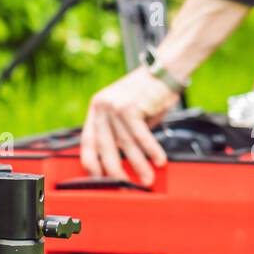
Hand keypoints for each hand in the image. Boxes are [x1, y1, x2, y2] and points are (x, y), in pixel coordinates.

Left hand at [81, 67, 176, 184]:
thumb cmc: (147, 92)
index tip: (98, 178)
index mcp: (96, 109)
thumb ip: (119, 132)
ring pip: (126, 144)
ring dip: (138, 165)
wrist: (165, 68)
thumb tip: (120, 161)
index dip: (91, 163)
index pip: (87, 142)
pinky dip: (151, 151)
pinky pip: (141, 136)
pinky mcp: (131, 107)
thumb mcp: (125, 110)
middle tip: (123, 185)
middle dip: (114, 171)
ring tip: (146, 179)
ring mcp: (114, 107)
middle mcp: (101, 107)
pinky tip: (158, 161)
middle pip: (104, 147)